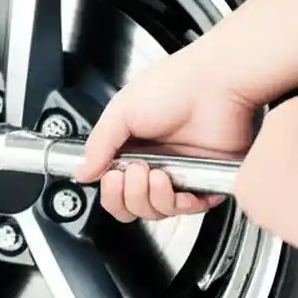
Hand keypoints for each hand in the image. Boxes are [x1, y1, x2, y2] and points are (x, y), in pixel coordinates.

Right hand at [77, 45, 255, 222]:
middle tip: (135, 171)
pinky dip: (181, 204)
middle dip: (130, 196)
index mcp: (132, 147)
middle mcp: (155, 163)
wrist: (214, 85)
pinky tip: (176, 184)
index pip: (113, 189)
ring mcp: (180, 173)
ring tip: (158, 173)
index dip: (110, 192)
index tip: (112, 177)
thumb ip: (98, 145)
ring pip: (158, 211)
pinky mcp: (205, 180)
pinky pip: (190, 210)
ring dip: (153, 197)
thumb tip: (83, 172)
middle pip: (133, 207)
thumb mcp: (121, 111)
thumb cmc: (173, 86)